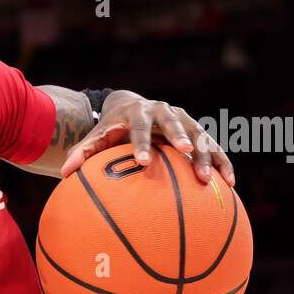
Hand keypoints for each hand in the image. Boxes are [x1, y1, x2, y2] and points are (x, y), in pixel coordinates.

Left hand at [61, 91, 233, 185]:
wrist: (132, 108)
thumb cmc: (112, 128)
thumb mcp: (97, 136)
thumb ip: (82, 152)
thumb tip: (63, 174)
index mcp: (138, 113)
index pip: (139, 128)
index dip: (142, 143)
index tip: (143, 161)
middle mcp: (164, 112)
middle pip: (175, 123)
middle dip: (181, 136)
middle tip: (185, 151)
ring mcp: (185, 120)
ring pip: (200, 135)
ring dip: (206, 155)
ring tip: (213, 179)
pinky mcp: (198, 132)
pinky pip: (214, 148)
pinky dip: (222, 163)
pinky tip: (229, 185)